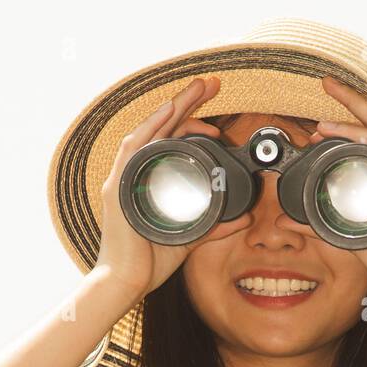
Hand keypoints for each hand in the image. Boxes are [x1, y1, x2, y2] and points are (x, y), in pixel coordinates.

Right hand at [94, 75, 248, 302]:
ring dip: (173, 107)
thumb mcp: (191, 238)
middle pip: (161, 128)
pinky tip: (168, 113)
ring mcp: (125, 179)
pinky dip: (151, 129)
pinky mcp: (119, 188)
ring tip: (197, 89)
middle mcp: (135, 175)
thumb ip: (217, 226)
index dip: (192, 123)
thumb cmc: (148, 263)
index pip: (170, 142)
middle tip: (211, 84)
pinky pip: (135, 150)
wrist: (125, 282)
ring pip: (149, 131)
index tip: (217, 117)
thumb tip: (247, 218)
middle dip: (186, 103)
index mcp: (148, 183)